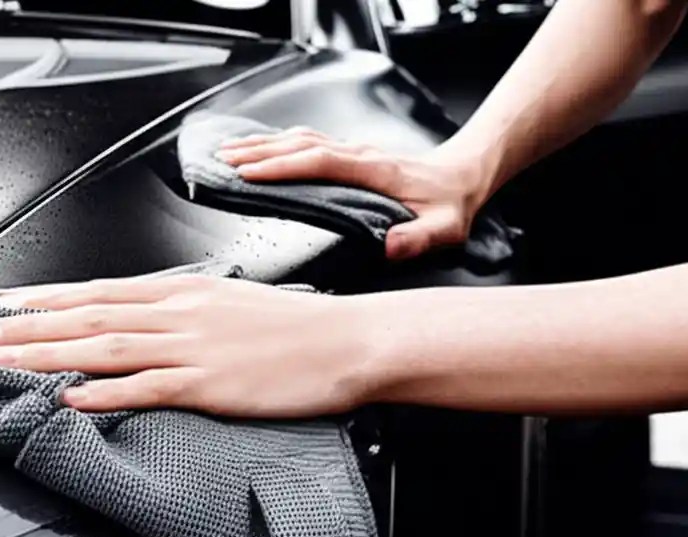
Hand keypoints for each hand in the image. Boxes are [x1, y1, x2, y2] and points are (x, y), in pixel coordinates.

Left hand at [0, 273, 383, 417]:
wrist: (346, 341)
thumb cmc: (294, 327)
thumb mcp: (230, 302)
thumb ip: (182, 310)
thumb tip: (142, 318)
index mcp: (181, 290)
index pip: (97, 290)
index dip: (44, 299)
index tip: (4, 303)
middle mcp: (178, 311)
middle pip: (86, 315)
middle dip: (26, 326)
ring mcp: (192, 345)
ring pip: (103, 346)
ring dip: (47, 354)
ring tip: (3, 362)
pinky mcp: (210, 382)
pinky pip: (147, 386)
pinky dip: (104, 390)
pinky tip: (70, 396)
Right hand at [215, 128, 490, 259]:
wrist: (464, 175)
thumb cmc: (452, 204)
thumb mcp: (446, 229)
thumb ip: (420, 239)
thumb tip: (389, 246)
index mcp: (375, 170)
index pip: (320, 162)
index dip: (283, 166)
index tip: (250, 174)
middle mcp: (359, 154)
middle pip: (301, 144)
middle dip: (259, 151)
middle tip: (223, 160)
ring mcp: (353, 150)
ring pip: (301, 139)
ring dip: (263, 143)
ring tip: (227, 151)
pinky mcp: (349, 153)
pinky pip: (307, 142)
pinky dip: (278, 143)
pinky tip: (259, 148)